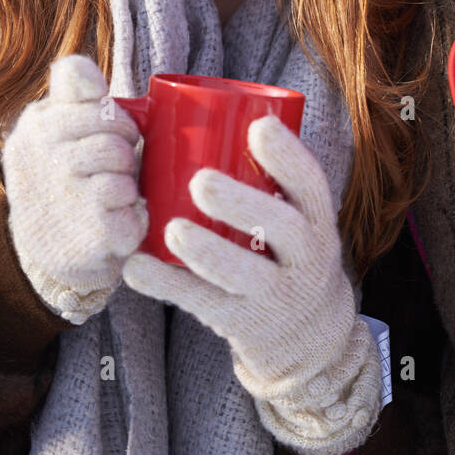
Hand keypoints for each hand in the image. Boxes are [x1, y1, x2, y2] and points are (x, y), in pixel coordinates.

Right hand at [2, 55, 147, 321]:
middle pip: (116, 138)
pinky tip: (120, 220)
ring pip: (124, 171)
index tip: (118, 135)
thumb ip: (74, 91)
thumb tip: (90, 75)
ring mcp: (65, 197)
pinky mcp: (93, 234)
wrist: (50, 251)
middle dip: (126, 151)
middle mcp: (41, 161)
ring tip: (115, 196)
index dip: (119, 120)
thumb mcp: (58, 127)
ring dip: (130, 183)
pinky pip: (136, 212)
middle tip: (117, 169)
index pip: (95, 102)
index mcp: (36, 128)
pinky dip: (138, 217)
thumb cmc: (66, 175)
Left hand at [123, 114, 380, 454]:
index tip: (259, 127)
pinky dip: (168, 286)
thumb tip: (194, 115)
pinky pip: (204, 305)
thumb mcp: (298, 222)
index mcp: (318, 221)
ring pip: (244, 274)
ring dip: (206, 251)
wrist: (310, 339)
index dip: (289, 156)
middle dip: (243, 204)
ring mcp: (277, 296)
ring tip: (173, 228)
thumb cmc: (287, 255)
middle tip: (201, 182)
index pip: (312, 185)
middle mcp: (307, 259)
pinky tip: (135, 268)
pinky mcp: (245, 325)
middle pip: (283, 229)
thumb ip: (265, 184)